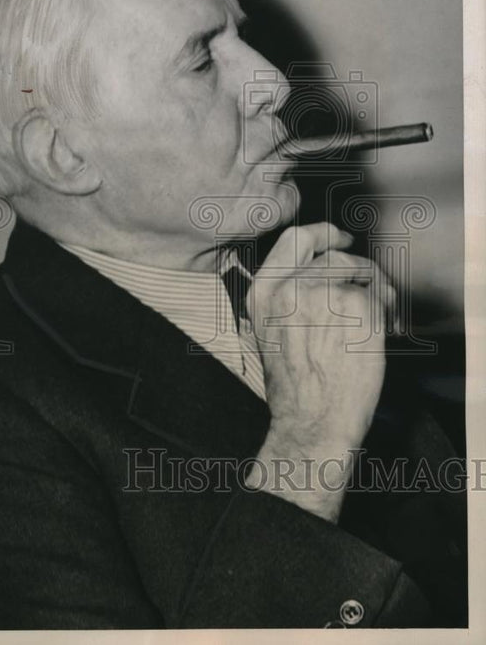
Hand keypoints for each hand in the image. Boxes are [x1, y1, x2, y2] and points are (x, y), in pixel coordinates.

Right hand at [246, 222, 394, 520]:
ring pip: (362, 272)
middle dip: (360, 268)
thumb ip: (289, 295)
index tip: (340, 237)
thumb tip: (326, 271)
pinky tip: (383, 334)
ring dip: (377, 290)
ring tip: (380, 319)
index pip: (295, 239)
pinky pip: (381, 295)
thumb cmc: (296, 388)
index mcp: (264, 291)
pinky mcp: (357, 303)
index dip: (323, 232)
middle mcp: (290, 284)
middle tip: (374, 284)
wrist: (312, 420)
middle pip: (335, 255)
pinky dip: (388, 311)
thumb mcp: (272, 331)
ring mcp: (324, 291)